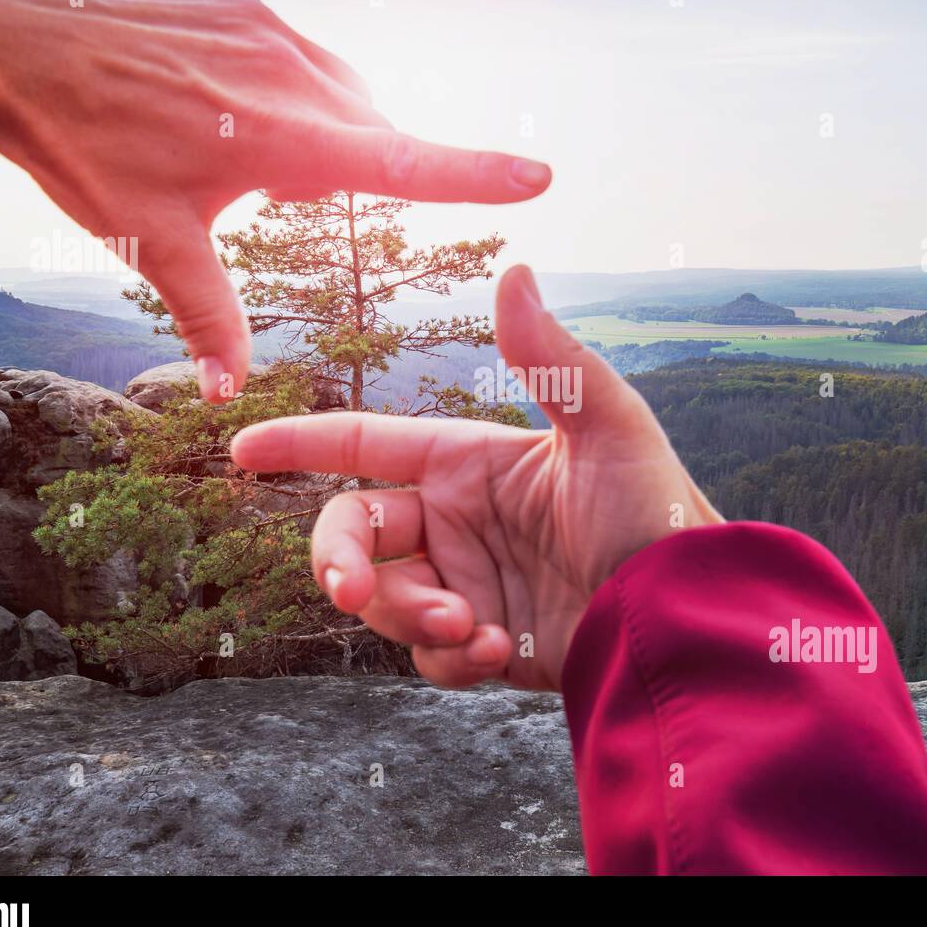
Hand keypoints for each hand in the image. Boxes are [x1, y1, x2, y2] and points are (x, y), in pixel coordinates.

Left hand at [0, 0, 551, 401]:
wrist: (2, 37)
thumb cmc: (79, 144)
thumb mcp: (149, 240)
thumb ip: (207, 314)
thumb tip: (226, 392)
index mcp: (283, 137)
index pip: (403, 162)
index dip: (475, 172)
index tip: (538, 171)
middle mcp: (291, 72)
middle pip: (369, 130)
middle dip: (351, 167)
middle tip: (278, 192)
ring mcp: (265, 25)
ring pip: (334, 87)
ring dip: (316, 125)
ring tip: (234, 143)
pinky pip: (291, 48)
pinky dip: (280, 83)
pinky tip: (216, 97)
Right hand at [230, 266, 721, 689]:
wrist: (685, 616)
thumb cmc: (656, 511)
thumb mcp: (609, 428)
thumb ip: (551, 359)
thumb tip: (515, 268)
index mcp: (467, 463)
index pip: (364, 446)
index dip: (300, 444)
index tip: (242, 446)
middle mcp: (455, 522)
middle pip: (352, 535)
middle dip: (340, 563)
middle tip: (351, 590)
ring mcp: (466, 583)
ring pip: (384, 602)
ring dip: (412, 617)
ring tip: (478, 626)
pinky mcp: (484, 643)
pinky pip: (428, 656)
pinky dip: (452, 658)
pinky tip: (505, 650)